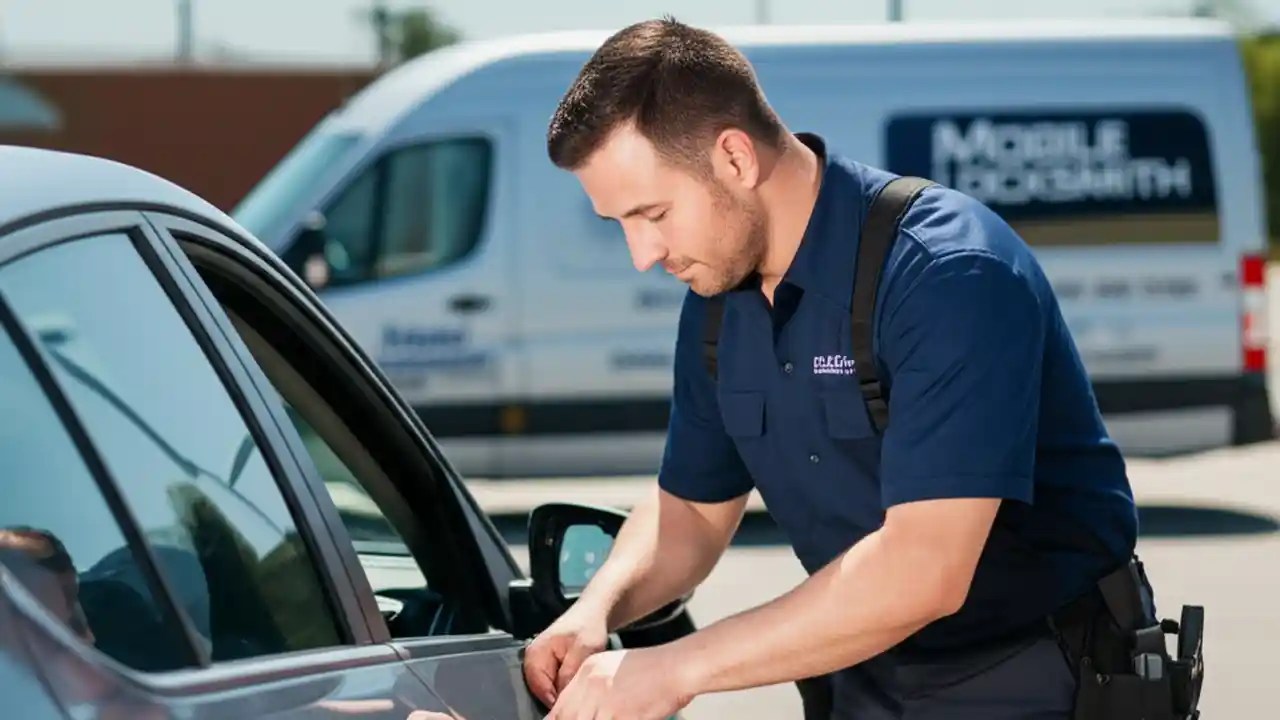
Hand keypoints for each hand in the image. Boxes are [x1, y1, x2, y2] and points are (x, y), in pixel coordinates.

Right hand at [523, 603, 611, 706]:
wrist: (593, 613)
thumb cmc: (588, 627)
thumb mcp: (583, 650)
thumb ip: (569, 673)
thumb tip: (562, 697)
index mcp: (536, 653)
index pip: (539, 688)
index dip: (556, 699)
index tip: (572, 699)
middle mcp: (532, 659)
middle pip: (541, 690)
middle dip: (559, 694)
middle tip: (578, 689)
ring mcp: (539, 662)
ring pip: (548, 688)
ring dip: (562, 689)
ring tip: (578, 680)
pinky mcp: (547, 665)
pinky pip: (552, 683)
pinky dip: (564, 684)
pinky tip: (576, 678)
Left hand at [547, 647, 694, 719]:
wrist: (677, 666)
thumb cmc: (652, 669)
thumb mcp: (613, 669)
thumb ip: (592, 688)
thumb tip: (578, 710)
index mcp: (587, 671)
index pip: (560, 708)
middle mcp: (590, 684)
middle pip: (566, 718)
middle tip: (594, 719)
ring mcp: (603, 700)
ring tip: (610, 719)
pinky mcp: (618, 715)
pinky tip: (624, 719)